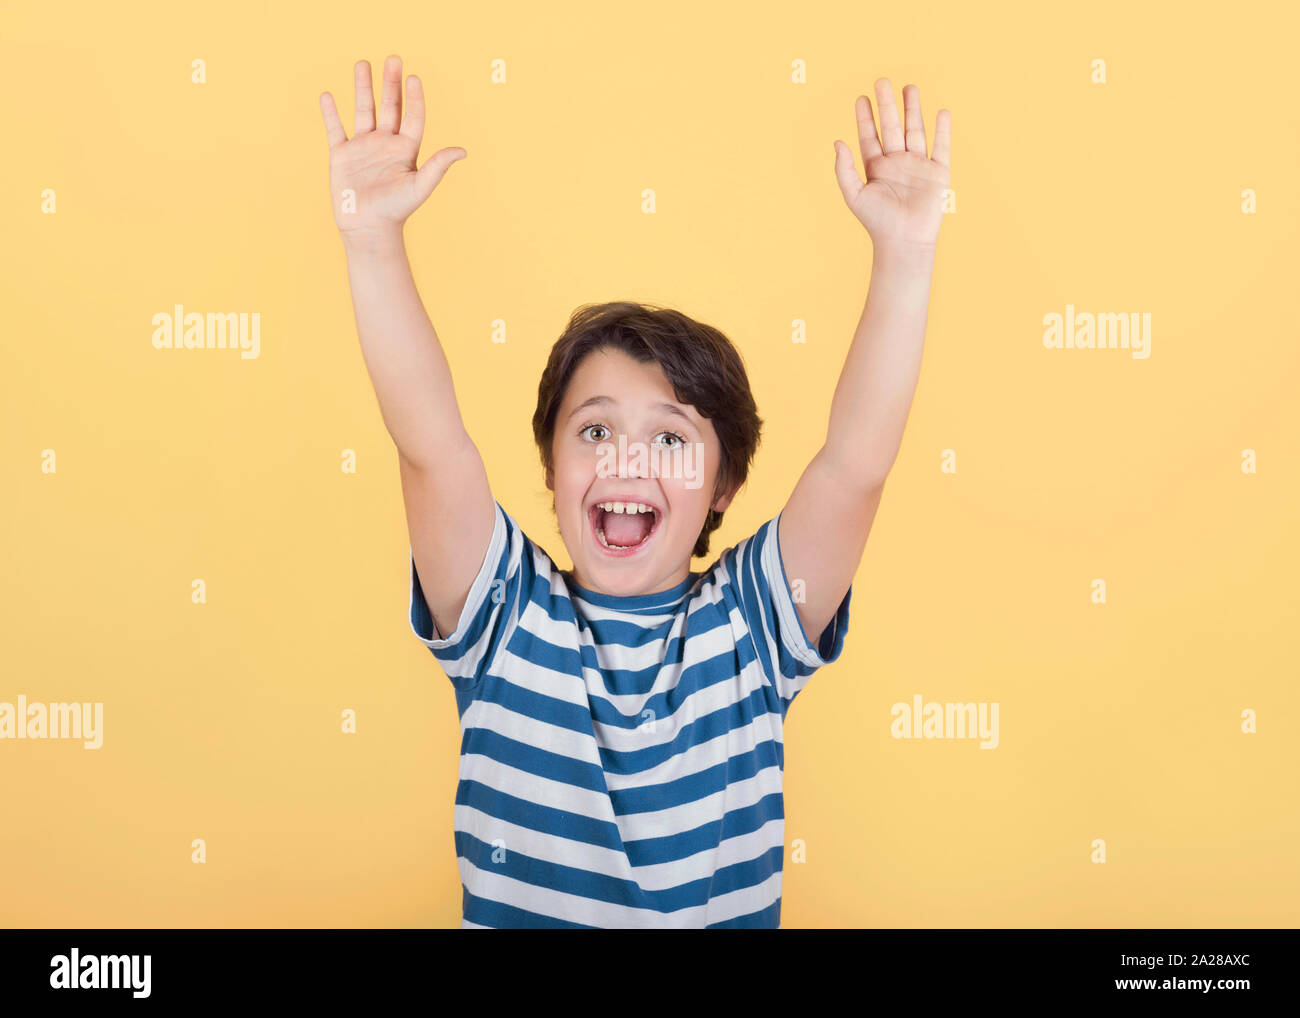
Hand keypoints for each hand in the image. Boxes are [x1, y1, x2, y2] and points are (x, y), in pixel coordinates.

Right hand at [318, 56, 465, 239]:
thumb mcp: (420, 187)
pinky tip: (328, 95)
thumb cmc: (396, 211)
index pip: (412, 117)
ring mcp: (363, 147)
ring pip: (363, 111)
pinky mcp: (341, 155)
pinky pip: (335, 128)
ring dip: (362, 88)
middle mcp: (385, 144)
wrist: (369, 229)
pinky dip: (330, 113)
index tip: (413, 78)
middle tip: (393, 59)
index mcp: (405, 150)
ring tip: (363, 64)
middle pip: (389, 107)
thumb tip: (462, 151)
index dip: (414, 98)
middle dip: (390, 83)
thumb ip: (438, 166)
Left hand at [833, 79, 949, 251]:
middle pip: (892, 127)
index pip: (869, 137)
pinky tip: (941, 113)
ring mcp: (917, 166)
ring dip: (913, 110)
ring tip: (909, 88)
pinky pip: (941, 147)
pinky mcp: (937, 173)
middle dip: (888, 105)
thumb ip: (844, 169)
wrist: (904, 241)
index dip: (865, 118)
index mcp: (876, 168)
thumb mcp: (854, 195)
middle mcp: (897, 163)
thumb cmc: (876, 222)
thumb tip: (837, 142)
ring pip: (915, 131)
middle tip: (882, 82)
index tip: (861, 98)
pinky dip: (942, 130)